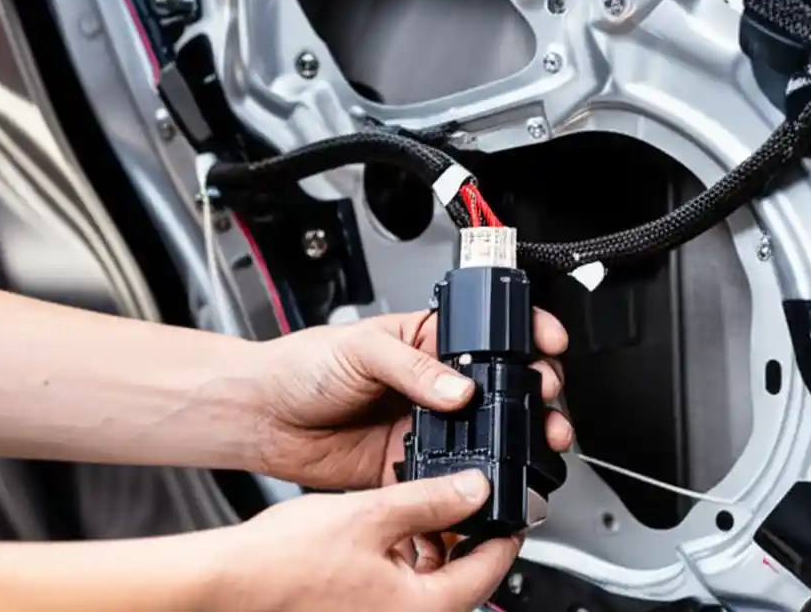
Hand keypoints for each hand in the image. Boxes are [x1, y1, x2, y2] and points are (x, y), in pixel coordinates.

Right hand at [207, 470, 517, 611]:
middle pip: (460, 582)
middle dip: (464, 539)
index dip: (503, 533)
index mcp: (423, 609)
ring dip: (431, 550)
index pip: (489, 571)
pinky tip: (384, 535)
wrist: (227, 584)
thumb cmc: (285, 561)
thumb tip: (475, 490)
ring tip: (421, 511)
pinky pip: (397, 593)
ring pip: (428, 587)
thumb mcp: (372, 513)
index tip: (512, 510)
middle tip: (465, 500)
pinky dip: (401, 564)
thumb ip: (432, 501)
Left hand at [250, 309, 571, 489]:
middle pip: (500, 387)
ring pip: (485, 432)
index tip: (547, 344)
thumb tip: (459, 389)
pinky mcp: (410, 463)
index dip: (525, 336)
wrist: (264, 415)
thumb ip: (414, 368)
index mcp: (426, 339)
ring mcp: (425, 424)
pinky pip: (451, 472)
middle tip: (545, 397)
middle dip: (534, 392)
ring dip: (514, 438)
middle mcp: (434, 382)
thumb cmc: (302, 365)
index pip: (488, 334)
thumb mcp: (362, 347)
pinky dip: (472, 477)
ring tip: (534, 439)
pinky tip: (482, 472)